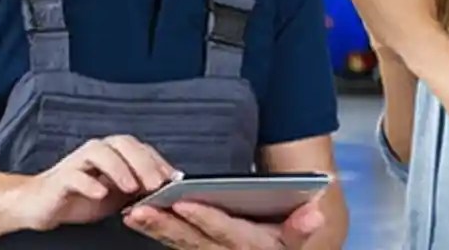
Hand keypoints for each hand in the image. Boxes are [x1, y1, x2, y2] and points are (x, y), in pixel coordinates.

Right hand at [11, 135, 177, 231]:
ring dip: (118, 168)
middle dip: (142, 162)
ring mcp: (78, 162)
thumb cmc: (85, 195)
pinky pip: (74, 176)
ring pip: (99, 153)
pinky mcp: (60, 178)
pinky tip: (100, 193)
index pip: (141, 148)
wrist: (44, 203)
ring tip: (131, 187)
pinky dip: (89, 183)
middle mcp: (97, 150)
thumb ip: (141, 186)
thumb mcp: (119, 193)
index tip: (174, 179)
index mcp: (114, 151)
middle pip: (123, 144)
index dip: (158, 161)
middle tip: (156, 184)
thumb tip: (172, 185)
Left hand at [123, 195, 324, 248]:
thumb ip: (302, 227)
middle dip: (167, 223)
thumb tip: (315, 213)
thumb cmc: (284, 244)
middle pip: (192, 240)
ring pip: (177, 243)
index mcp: (250, 247)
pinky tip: (136, 216)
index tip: (185, 202)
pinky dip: (155, 230)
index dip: (206, 218)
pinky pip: (173, 243)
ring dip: (155, 228)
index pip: (226, 232)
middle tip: (143, 209)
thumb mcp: (296, 238)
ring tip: (133, 212)